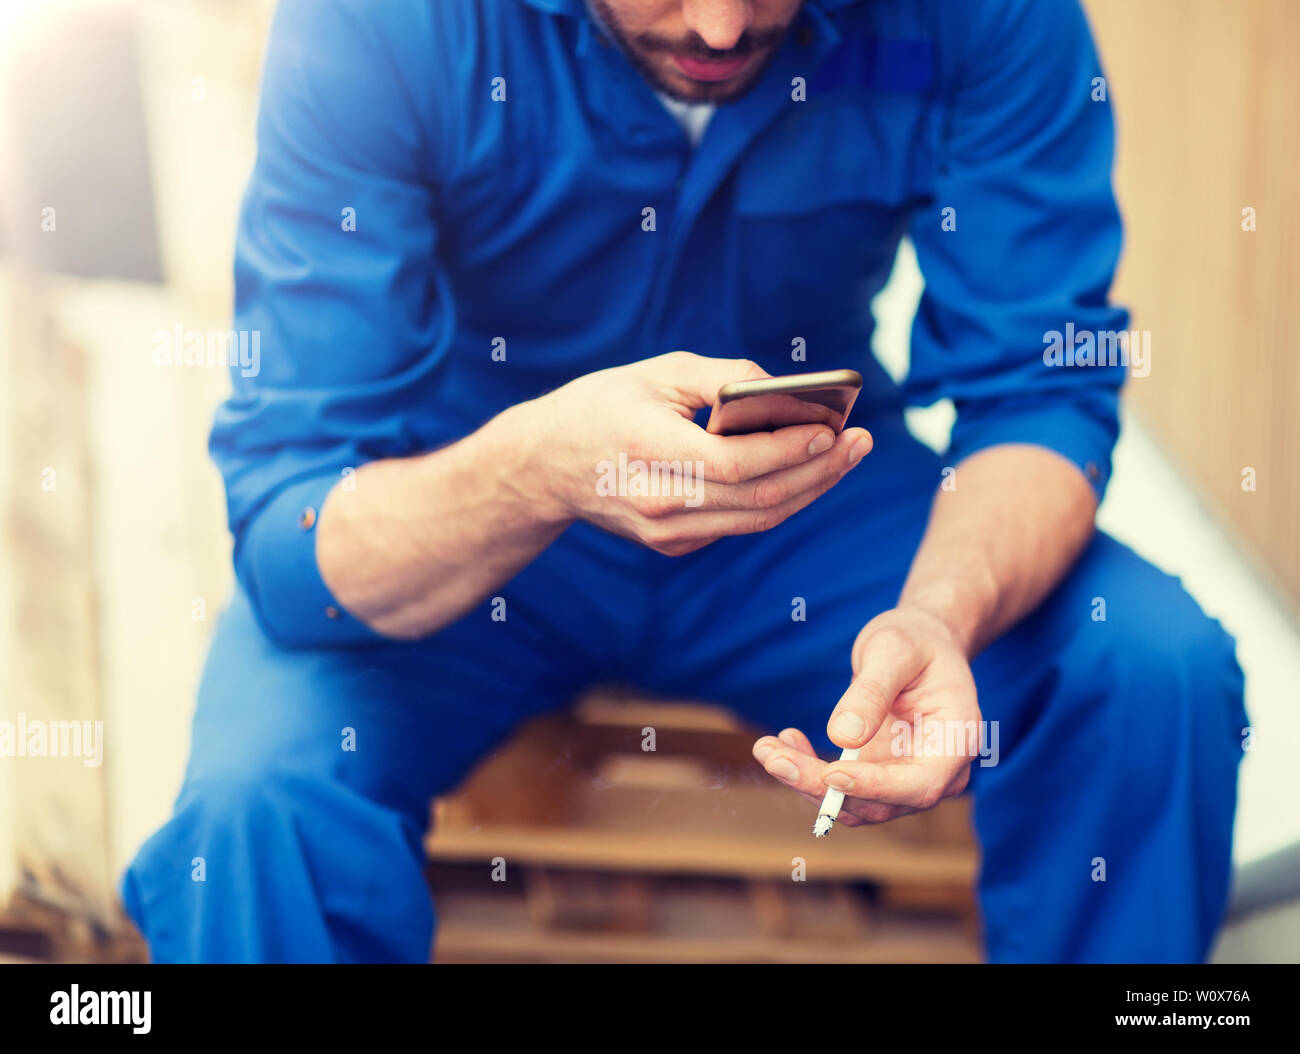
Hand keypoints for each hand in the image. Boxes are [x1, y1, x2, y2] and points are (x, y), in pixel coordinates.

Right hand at [527, 351, 870, 555]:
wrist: (544, 466)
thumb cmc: (602, 405)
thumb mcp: (656, 373)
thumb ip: (722, 378)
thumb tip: (785, 390)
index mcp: (647, 450)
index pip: (734, 463)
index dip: (789, 450)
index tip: (832, 428)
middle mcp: (657, 502)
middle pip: (758, 499)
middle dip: (819, 471)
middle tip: (860, 443)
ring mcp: (664, 532)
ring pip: (756, 520)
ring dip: (809, 489)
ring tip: (845, 457)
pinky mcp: (671, 545)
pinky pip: (739, 524)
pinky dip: (779, 500)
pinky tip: (806, 472)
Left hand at [751, 607, 981, 824]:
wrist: (918, 644)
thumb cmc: (913, 640)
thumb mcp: (893, 650)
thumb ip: (872, 691)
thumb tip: (843, 737)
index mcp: (957, 741)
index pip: (920, 784)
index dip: (875, 787)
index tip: (829, 775)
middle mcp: (937, 772)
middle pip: (880, 802)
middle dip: (821, 785)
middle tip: (772, 757)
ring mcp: (906, 780)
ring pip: (854, 804)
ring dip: (806, 783)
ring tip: (767, 748)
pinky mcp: (878, 777)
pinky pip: (841, 789)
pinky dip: (809, 773)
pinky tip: (785, 742)